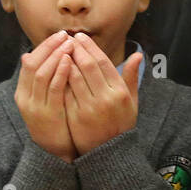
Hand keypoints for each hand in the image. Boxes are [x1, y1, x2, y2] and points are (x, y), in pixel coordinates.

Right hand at [15, 30, 76, 162]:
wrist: (55, 153)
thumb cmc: (54, 123)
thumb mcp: (44, 100)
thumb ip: (43, 81)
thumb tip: (34, 55)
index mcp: (23, 92)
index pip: (30, 62)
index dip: (44, 47)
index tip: (59, 35)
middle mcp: (25, 97)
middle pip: (33, 64)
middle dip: (49, 47)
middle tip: (64, 35)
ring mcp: (34, 106)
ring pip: (41, 73)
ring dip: (55, 56)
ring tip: (69, 43)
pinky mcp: (48, 113)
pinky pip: (53, 88)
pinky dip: (60, 72)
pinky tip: (70, 61)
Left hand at [62, 33, 140, 156]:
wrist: (109, 152)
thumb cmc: (121, 123)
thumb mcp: (132, 101)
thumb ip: (132, 77)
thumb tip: (136, 54)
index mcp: (121, 92)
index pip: (103, 62)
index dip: (90, 47)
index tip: (80, 37)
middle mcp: (107, 98)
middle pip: (88, 66)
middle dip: (76, 49)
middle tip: (67, 39)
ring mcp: (91, 108)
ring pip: (74, 76)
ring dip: (65, 61)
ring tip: (58, 51)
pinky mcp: (77, 116)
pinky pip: (66, 92)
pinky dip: (59, 78)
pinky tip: (54, 70)